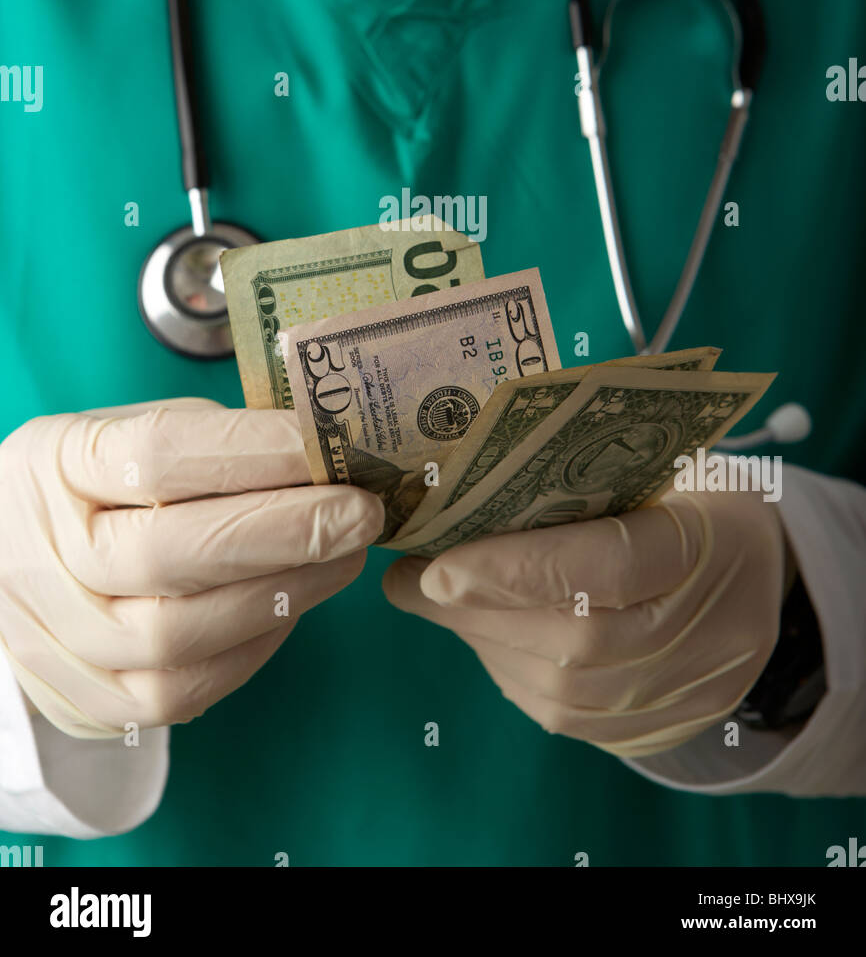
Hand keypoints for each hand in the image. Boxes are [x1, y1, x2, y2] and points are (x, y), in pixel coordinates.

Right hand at [0, 397, 382, 737]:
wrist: (9, 567)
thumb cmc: (95, 488)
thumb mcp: (127, 434)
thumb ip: (213, 439)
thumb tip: (323, 445)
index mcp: (56, 466)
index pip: (157, 456)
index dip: (253, 450)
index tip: (329, 443)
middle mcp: (42, 556)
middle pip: (166, 555)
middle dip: (283, 533)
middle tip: (360, 513)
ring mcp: (58, 639)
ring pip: (176, 635)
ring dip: (281, 594)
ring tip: (343, 557)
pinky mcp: (87, 701)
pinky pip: (180, 692)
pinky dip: (251, 647)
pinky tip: (293, 605)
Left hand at [383, 489, 784, 756]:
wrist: (763, 579)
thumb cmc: (689, 499)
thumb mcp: (658, 467)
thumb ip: (580, 482)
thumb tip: (467, 488)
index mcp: (711, 545)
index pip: (610, 569)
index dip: (518, 571)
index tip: (436, 566)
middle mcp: (706, 634)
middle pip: (575, 640)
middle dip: (478, 609)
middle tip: (409, 578)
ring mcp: (685, 693)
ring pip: (560, 688)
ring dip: (482, 641)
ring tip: (435, 597)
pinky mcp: (657, 730)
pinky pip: (564, 714)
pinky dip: (509, 668)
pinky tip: (482, 629)